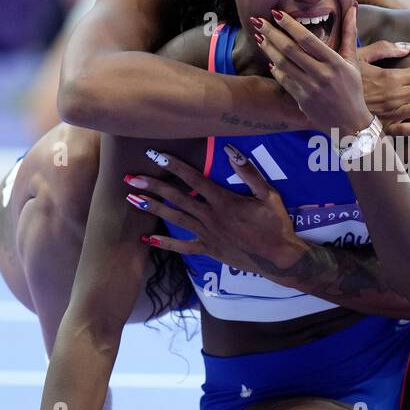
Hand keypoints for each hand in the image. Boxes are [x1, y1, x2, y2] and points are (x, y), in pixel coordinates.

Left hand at [125, 146, 304, 274]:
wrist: (278, 258)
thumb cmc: (275, 224)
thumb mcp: (268, 194)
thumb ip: (249, 173)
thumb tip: (231, 151)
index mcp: (224, 201)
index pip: (194, 179)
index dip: (174, 166)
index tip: (155, 155)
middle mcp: (211, 216)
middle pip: (177, 198)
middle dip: (153, 187)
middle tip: (130, 177)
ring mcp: (207, 234)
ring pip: (175, 219)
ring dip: (152, 209)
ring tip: (132, 199)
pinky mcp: (208, 249)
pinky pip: (183, 247)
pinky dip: (165, 244)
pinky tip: (147, 240)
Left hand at [254, 4, 370, 133]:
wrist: (350, 123)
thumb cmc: (352, 88)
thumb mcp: (352, 61)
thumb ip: (350, 33)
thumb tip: (353, 7)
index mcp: (335, 62)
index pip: (307, 39)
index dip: (289, 25)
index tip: (276, 13)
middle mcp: (322, 75)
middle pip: (290, 50)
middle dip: (271, 33)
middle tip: (258, 21)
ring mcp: (310, 89)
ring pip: (283, 64)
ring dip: (268, 49)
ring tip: (259, 37)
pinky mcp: (302, 100)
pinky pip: (283, 80)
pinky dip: (275, 69)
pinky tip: (269, 59)